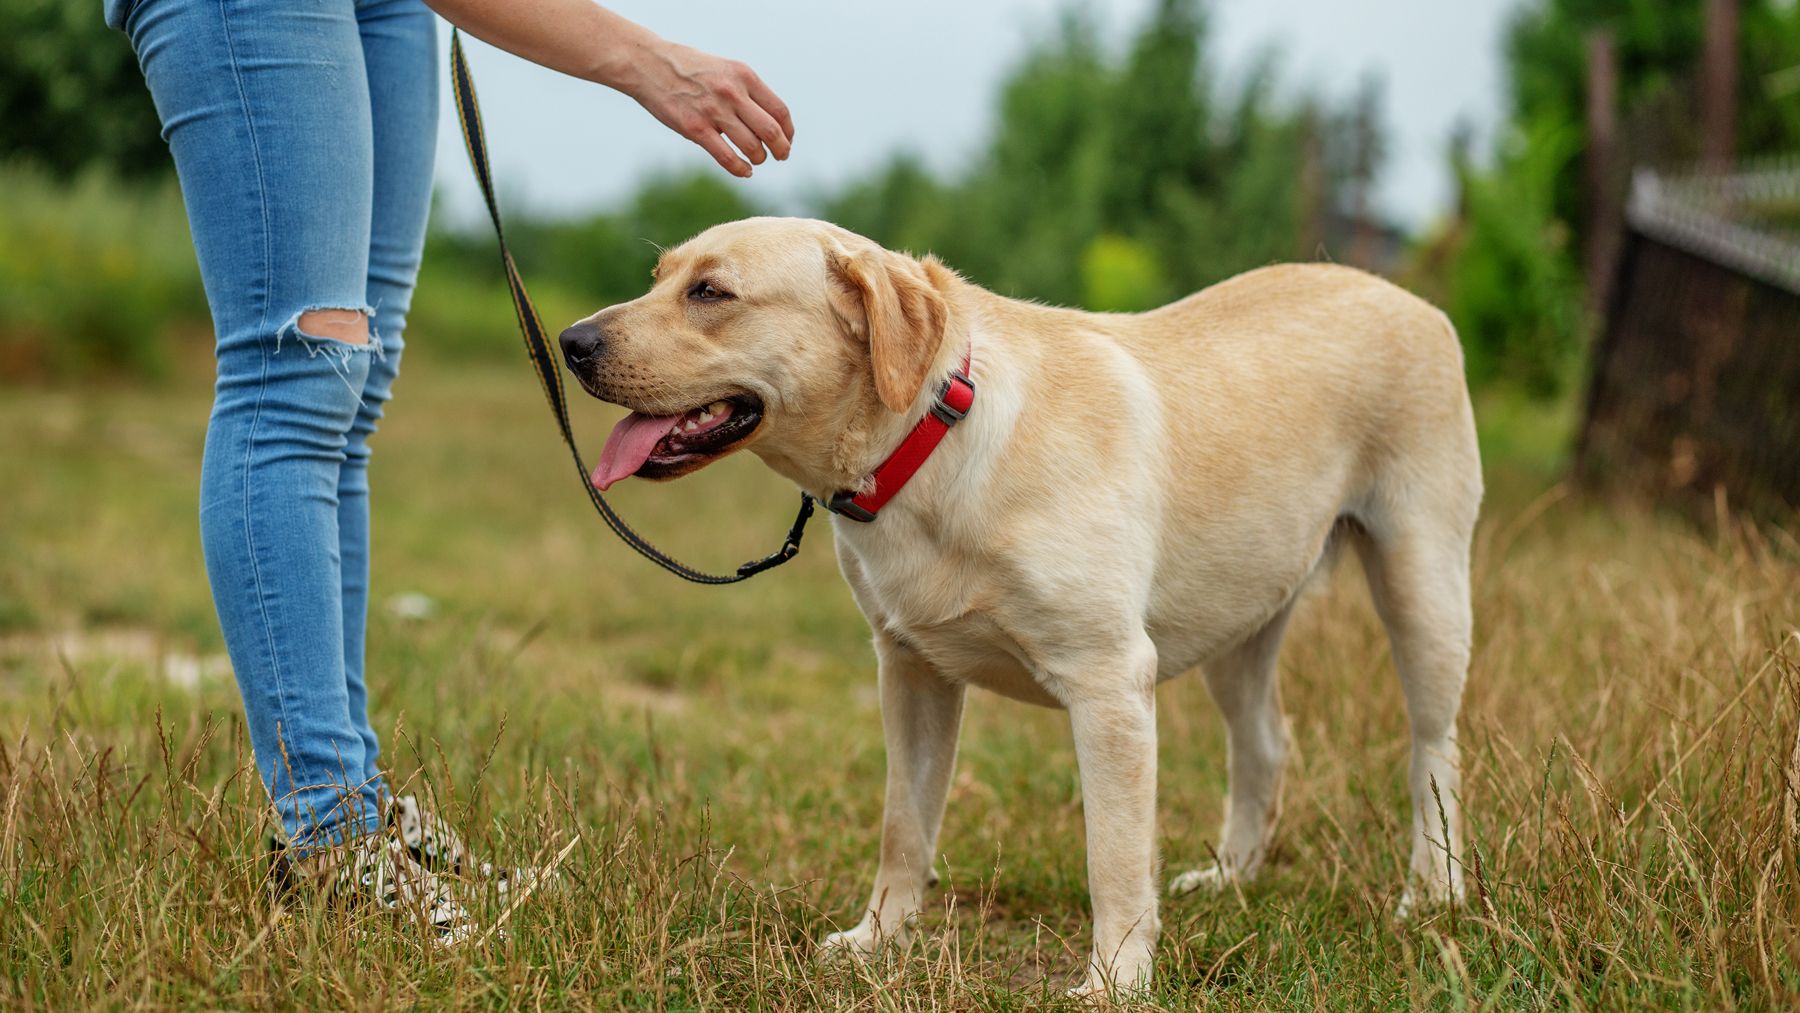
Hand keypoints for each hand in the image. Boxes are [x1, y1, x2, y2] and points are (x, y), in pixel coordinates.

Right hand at [623, 40, 793, 177]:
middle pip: (771, 131)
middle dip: (781, 149)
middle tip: (781, 156)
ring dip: (759, 158)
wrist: (648, 64)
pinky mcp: (695, 128)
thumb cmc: (688, 69)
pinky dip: (741, 169)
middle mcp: (732, 93)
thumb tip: (767, 122)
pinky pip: (727, 157)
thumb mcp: (724, 69)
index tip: (787, 140)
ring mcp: (714, 111)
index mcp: (744, 76)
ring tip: (757, 160)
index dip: (788, 131)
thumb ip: (746, 91)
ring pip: (752, 147)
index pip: (779, 110)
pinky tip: (745, 171)